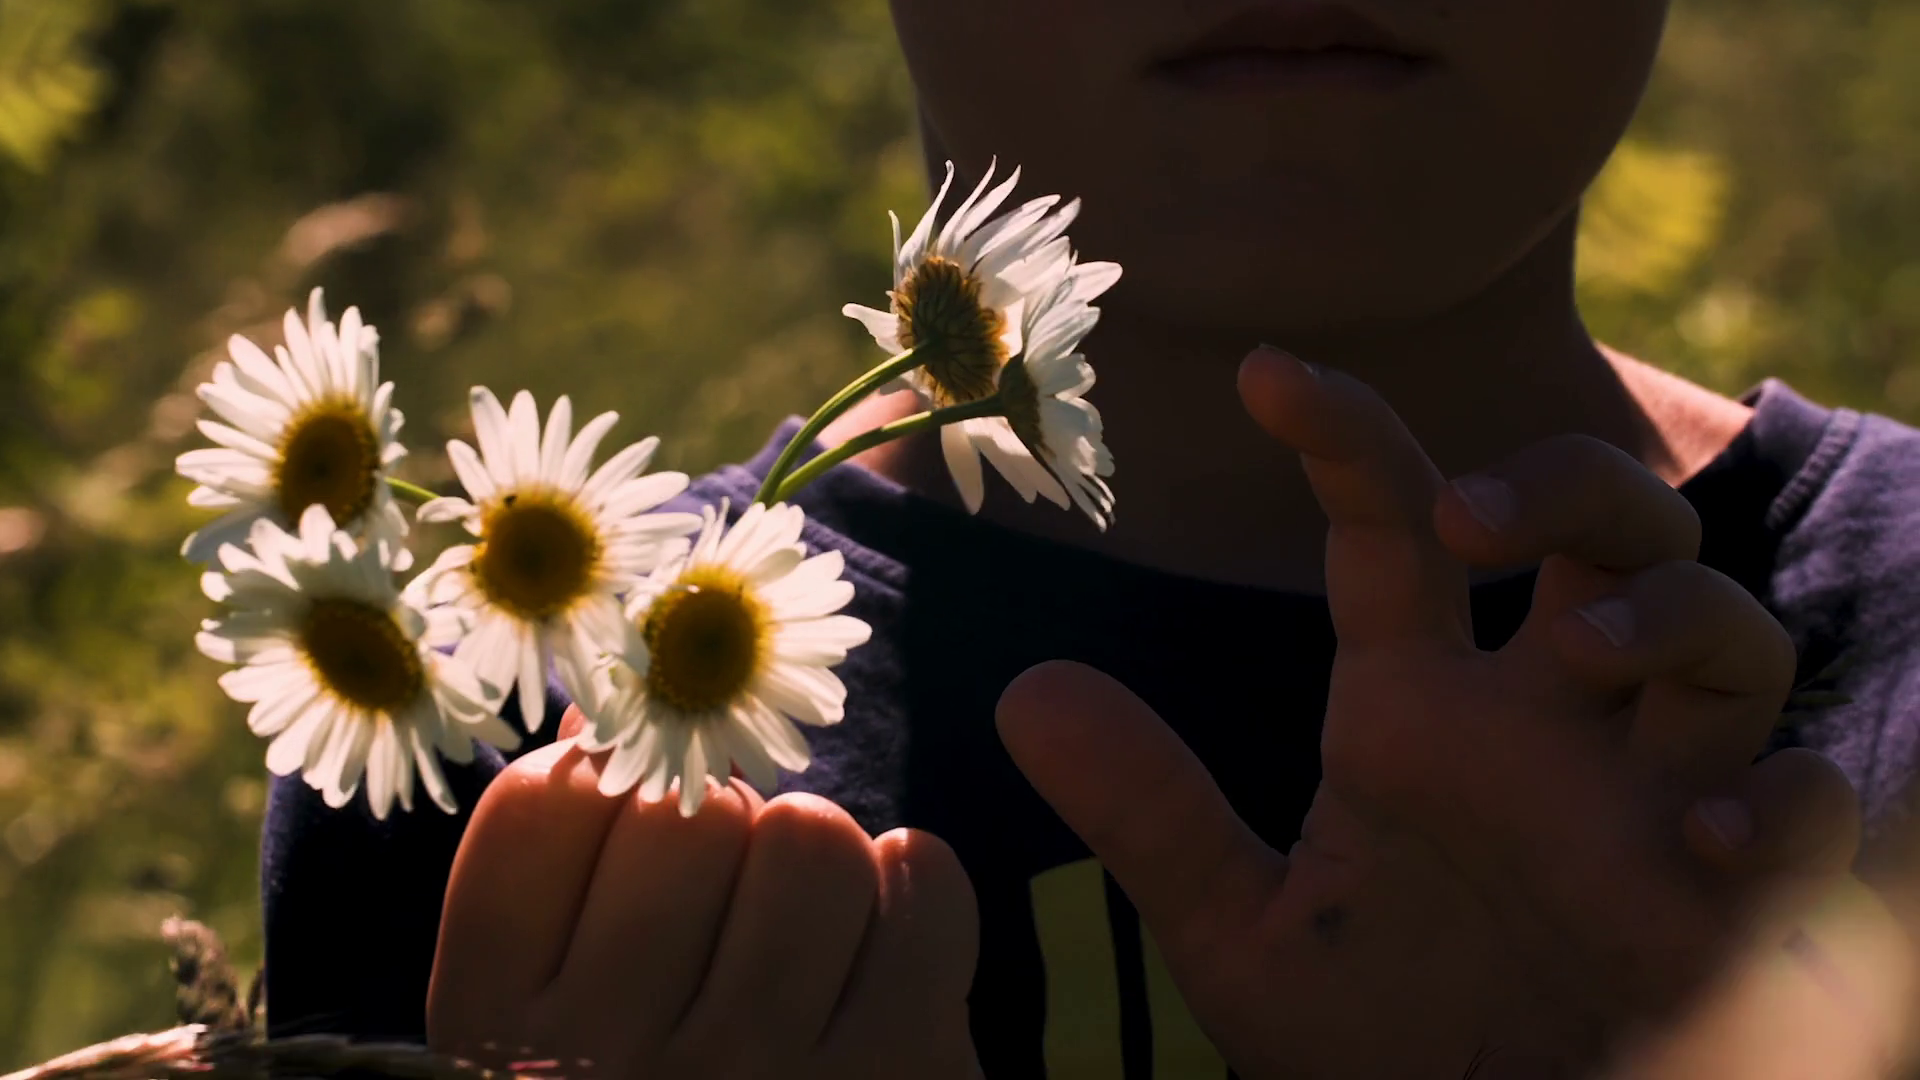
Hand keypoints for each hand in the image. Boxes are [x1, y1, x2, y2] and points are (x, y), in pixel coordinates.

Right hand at [428, 710, 981, 1079]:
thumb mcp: (557, 1003)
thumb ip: (560, 866)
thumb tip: (595, 713)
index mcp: (501, 1023)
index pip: (545, 800)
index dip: (608, 781)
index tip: (636, 823)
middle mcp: (610, 1052)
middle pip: (688, 813)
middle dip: (726, 825)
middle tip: (733, 894)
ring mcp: (756, 1069)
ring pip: (811, 838)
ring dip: (825, 860)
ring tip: (812, 925)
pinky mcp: (894, 1072)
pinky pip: (927, 888)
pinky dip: (923, 891)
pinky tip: (891, 938)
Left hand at [996, 348, 1874, 1076]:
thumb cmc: (1371, 1039)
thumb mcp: (1243, 932)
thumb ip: (1151, 817)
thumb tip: (1023, 695)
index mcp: (1422, 707)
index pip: (1396, 530)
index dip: (1346, 438)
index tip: (1262, 373)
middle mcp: (1545, 721)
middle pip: (1601, 528)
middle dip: (1562, 485)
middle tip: (1472, 517)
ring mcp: (1647, 792)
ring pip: (1720, 631)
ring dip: (1674, 612)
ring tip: (1587, 651)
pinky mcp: (1732, 891)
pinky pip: (1805, 799)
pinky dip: (1778, 798)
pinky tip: (1702, 837)